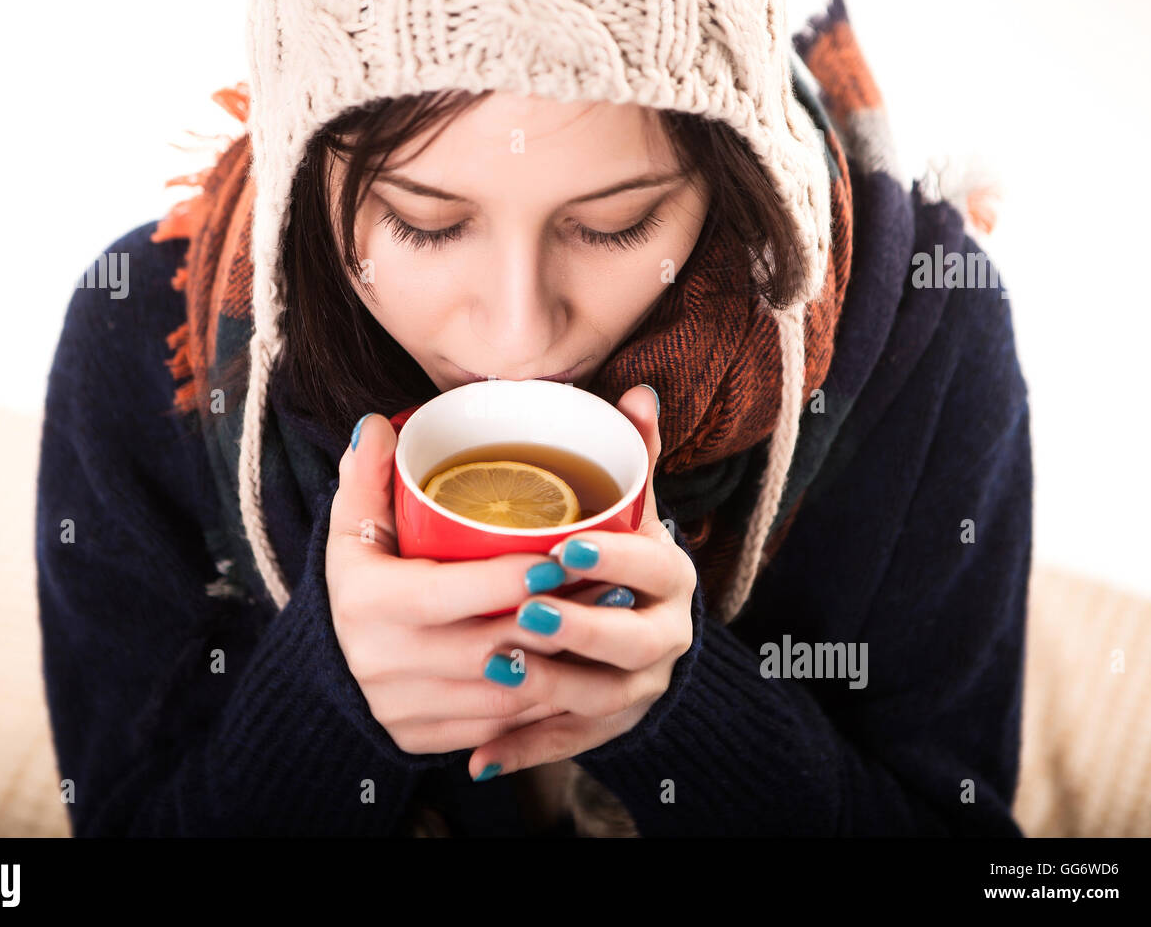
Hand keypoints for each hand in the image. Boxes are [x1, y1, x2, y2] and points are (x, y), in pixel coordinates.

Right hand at [327, 411, 598, 754]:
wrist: (327, 669)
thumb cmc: (359, 582)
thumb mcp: (352, 529)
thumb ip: (366, 476)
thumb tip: (377, 422)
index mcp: (368, 603)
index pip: (447, 593)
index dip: (507, 580)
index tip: (559, 559)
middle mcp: (382, 662)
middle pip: (487, 648)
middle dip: (555, 623)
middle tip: (610, 590)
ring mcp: (402, 709)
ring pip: (502, 696)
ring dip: (561, 667)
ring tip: (608, 627)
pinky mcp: (422, 740)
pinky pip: (497, 728)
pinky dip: (543, 704)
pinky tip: (582, 674)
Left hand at [464, 384, 697, 780]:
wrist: (643, 629)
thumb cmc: (620, 557)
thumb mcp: (630, 509)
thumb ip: (630, 455)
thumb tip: (639, 392)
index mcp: (670, 577)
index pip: (652, 565)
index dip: (613, 557)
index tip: (565, 546)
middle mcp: (665, 636)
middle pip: (630, 642)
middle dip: (579, 629)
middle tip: (524, 613)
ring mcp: (639, 688)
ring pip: (600, 698)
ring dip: (549, 689)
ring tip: (499, 672)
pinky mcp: (609, 727)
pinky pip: (569, 744)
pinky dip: (524, 751)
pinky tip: (480, 759)